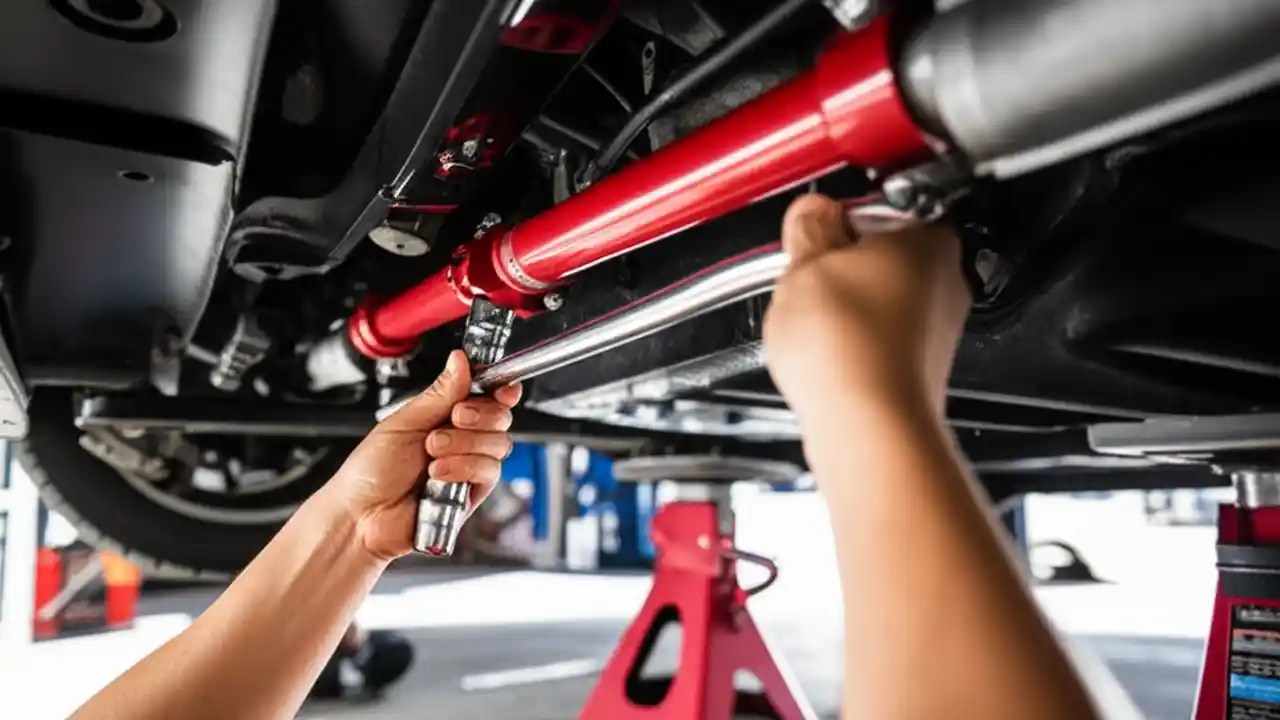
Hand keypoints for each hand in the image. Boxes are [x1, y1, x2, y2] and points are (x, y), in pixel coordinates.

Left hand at [318, 350, 521, 561]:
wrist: (361, 515)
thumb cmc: (370, 472)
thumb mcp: (404, 422)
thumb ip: (440, 393)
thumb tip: (460, 361)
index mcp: (444, 416)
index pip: (486, 396)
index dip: (500, 389)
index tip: (501, 388)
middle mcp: (461, 440)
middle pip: (500, 417)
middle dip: (479, 414)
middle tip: (453, 418)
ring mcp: (468, 467)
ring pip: (497, 443)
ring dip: (464, 444)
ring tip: (432, 453)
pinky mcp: (472, 494)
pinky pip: (489, 472)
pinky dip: (464, 467)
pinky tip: (439, 474)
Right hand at [763, 195, 970, 422]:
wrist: (867, 426)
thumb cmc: (849, 345)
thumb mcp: (806, 264)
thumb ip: (810, 226)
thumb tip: (813, 212)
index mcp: (929, 237)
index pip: (884, 203)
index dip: (841, 215)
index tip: (814, 228)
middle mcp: (946, 280)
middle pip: (882, 254)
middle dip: (841, 264)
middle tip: (808, 276)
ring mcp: (936, 330)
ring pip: (878, 300)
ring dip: (844, 307)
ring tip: (815, 323)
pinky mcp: (917, 369)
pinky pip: (877, 341)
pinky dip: (851, 345)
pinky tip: (827, 356)